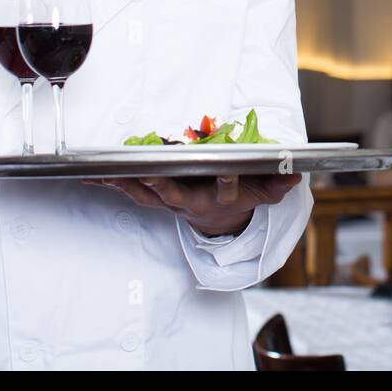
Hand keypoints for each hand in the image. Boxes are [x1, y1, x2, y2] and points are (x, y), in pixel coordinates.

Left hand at [85, 173, 302, 235]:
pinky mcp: (154, 196)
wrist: (217, 219)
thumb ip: (278, 183)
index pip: (225, 190)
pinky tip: (93, 174)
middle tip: (152, 176)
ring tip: (107, 173)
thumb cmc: (238, 196)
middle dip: (164, 187)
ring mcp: (169, 202)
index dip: (227, 182)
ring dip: (128, 184)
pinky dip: (113, 182)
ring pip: (147, 194)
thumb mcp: (262, 193)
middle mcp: (191, 202)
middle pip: (176, 196)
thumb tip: (297, 173)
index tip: (228, 171)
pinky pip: (131, 190)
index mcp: (219, 199)